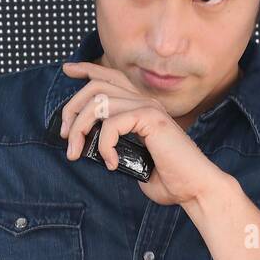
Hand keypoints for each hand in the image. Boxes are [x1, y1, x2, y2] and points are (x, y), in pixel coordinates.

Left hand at [60, 60, 224, 207]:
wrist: (194, 189)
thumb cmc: (169, 180)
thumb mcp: (132, 160)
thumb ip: (114, 147)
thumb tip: (88, 146)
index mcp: (142, 106)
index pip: (111, 76)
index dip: (87, 69)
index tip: (68, 69)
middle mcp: (145, 101)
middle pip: (97, 87)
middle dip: (72, 109)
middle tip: (65, 136)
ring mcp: (149, 107)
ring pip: (99, 103)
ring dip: (80, 128)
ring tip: (76, 153)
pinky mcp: (151, 118)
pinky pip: (112, 123)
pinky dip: (104, 144)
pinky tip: (112, 163)